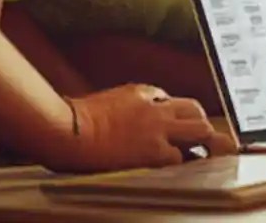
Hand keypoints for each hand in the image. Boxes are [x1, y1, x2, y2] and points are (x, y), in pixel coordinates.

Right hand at [39, 84, 234, 171]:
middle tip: (196, 141)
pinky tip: (178, 171)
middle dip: (197, 124)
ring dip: (200, 143)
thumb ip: (121, 107)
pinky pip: (180, 157)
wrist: (65, 129)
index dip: (172, 116)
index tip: (168, 129)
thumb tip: (119, 121)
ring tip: (197, 157)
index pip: (169, 100)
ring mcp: (157, 128)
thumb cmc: (71, 119)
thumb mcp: (103, 102)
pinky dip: (180, 164)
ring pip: (199, 129)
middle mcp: (155, 106)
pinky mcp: (154, 150)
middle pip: (194, 109)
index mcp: (140, 92)